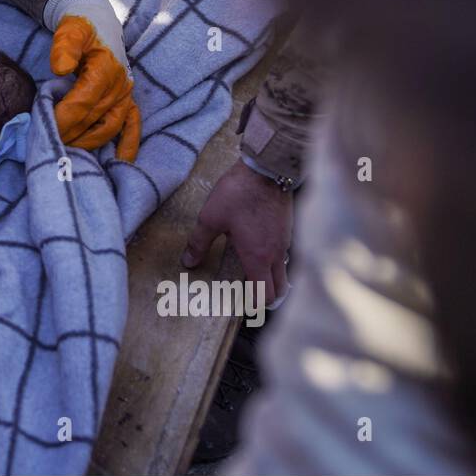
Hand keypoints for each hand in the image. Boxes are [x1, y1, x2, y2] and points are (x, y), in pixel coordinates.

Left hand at [46, 0, 140, 160]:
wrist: (97, 22)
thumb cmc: (80, 28)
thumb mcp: (70, 30)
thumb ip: (64, 47)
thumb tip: (60, 69)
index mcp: (106, 69)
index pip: (83, 102)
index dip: (64, 118)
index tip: (45, 126)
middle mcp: (120, 85)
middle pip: (93, 118)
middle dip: (70, 133)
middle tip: (47, 142)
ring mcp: (125, 95)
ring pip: (109, 128)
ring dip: (89, 143)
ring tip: (66, 151)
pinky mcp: (127, 101)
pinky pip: (132, 127)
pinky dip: (128, 146)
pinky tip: (121, 164)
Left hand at [182, 159, 291, 305]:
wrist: (266, 168)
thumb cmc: (238, 193)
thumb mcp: (210, 218)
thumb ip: (199, 243)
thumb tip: (188, 262)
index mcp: (257, 258)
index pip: (263, 296)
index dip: (253, 307)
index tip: (240, 306)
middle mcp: (275, 255)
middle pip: (279, 290)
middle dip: (265, 297)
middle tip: (246, 295)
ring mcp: (285, 242)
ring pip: (282, 272)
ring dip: (270, 278)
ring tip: (249, 274)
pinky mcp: (287, 229)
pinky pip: (283, 255)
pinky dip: (273, 261)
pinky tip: (257, 249)